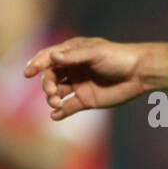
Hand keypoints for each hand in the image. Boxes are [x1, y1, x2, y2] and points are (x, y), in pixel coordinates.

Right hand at [24, 37, 150, 118]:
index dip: (37, 64)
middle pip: (51, 77)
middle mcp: (73, 68)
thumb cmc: (118, 57)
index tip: (28, 73)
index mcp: (73, 53)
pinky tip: (55, 115)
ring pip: (57, 92)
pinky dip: (60, 112)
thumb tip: (52, 56)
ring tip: (56, 102)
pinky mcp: (86, 100)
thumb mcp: (95, 53)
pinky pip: (68, 107)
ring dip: (52, 98)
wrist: (139, 73)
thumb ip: (73, 56)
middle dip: (47, 85)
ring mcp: (79, 84)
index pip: (49, 58)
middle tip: (52, 93)